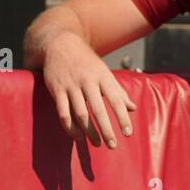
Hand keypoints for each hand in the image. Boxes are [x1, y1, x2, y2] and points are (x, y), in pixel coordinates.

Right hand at [43, 31, 136, 148]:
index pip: (115, 99)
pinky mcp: (57, 90)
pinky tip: (78, 137)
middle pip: (98, 109)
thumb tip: (133, 108)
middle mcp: (87, 81)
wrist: (61, 44)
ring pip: (80, 114)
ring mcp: (71, 86)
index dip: (122, 117)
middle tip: (113, 145)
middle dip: (106, 129)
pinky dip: (70, 127)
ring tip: (98, 143)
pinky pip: (63, 113)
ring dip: (90, 131)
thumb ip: (119, 91)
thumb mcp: (104, 72)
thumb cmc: (87, 62)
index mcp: (102, 77)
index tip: (128, 133)